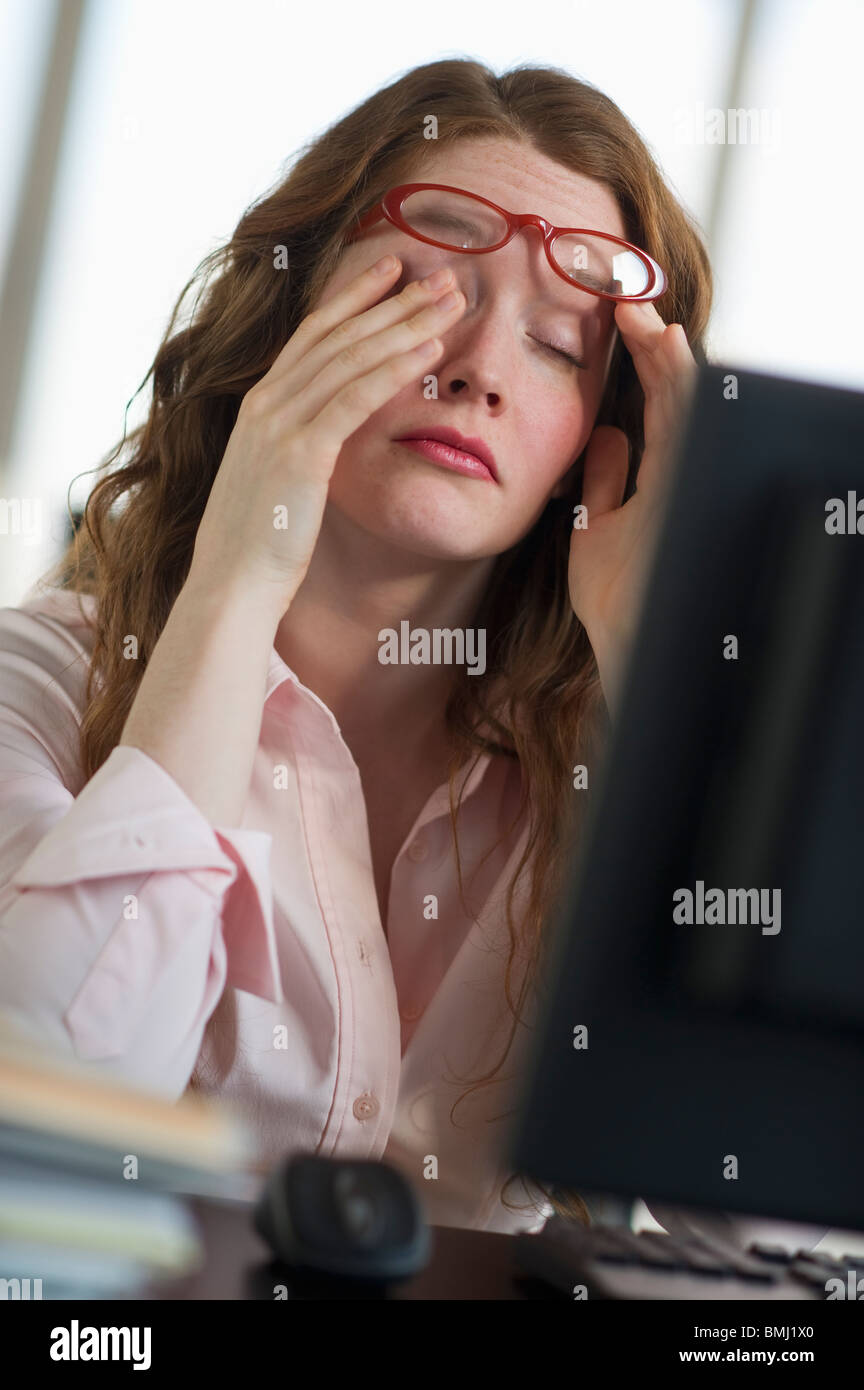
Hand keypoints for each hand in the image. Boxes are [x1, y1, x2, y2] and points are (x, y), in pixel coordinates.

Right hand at [189, 257, 464, 607]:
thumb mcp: (276, 482)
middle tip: (441, 273)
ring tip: (450, 300)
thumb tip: (325, 437)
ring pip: (352, 358)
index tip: (390, 268)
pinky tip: (431, 350)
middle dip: (393, 300)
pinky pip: (356, 399)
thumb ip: (298, 447)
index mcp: (259, 406)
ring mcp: (279, 425)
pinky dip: (395, 369)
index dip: (354, 296)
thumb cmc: (258, 546)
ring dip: (406, 324)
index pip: (312, 334)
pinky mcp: (300, 454)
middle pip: (340, 335)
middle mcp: (266, 404)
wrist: (230, 587)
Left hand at [567, 299, 696, 663]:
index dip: (641, 361)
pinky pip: (685, 426)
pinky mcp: (688, 492)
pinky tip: (663, 348)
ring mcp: (687, 483)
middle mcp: (681, 476)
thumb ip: (605, 484)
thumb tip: (609, 436)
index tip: (617, 322)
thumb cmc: (616, 601)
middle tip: (629, 301)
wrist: (630, 648)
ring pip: (686, 402)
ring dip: (665, 352)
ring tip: (641, 313)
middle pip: (675, 395)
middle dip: (654, 345)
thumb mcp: (596, 531)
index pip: (657, 406)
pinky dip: (676, 382)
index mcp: (661, 481)